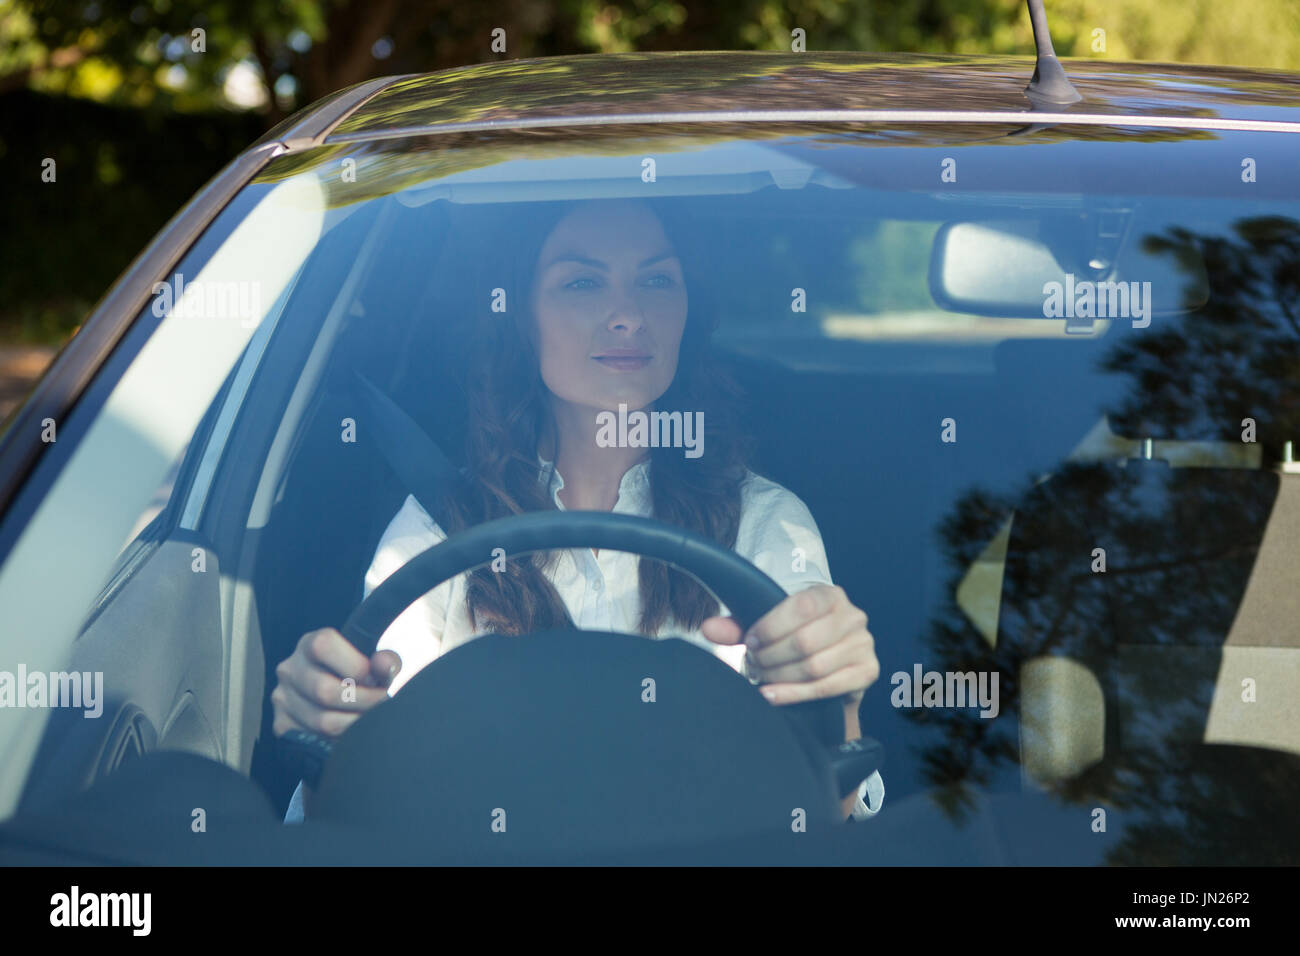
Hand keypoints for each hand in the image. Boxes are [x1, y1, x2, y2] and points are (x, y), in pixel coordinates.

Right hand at [271, 627, 402, 738]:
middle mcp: (290, 669)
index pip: (324, 646)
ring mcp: (283, 698)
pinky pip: (315, 740)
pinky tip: (354, 731)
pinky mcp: (283, 724)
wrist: (339, 690)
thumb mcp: (374, 659)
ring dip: (356, 724)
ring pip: (322, 721)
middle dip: (363, 701)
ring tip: (373, 719)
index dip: (356, 666)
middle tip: (383, 703)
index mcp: (310, 643)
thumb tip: (386, 665)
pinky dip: (341, 740)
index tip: (378, 679)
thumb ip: (385, 660)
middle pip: (324, 690)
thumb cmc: (360, 671)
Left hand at [701, 585, 877, 706]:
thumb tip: (708, 628)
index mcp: (829, 595)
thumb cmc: (796, 641)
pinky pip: (827, 686)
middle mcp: (852, 616)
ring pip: (814, 666)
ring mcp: (863, 644)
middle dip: (772, 656)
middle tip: (753, 665)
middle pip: (806, 641)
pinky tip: (772, 695)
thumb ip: (738, 626)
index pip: (801, 606)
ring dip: (780, 676)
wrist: (828, 672)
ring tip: (761, 679)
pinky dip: (794, 694)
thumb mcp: (768, 629)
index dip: (771, 627)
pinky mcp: (867, 671)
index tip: (750, 642)